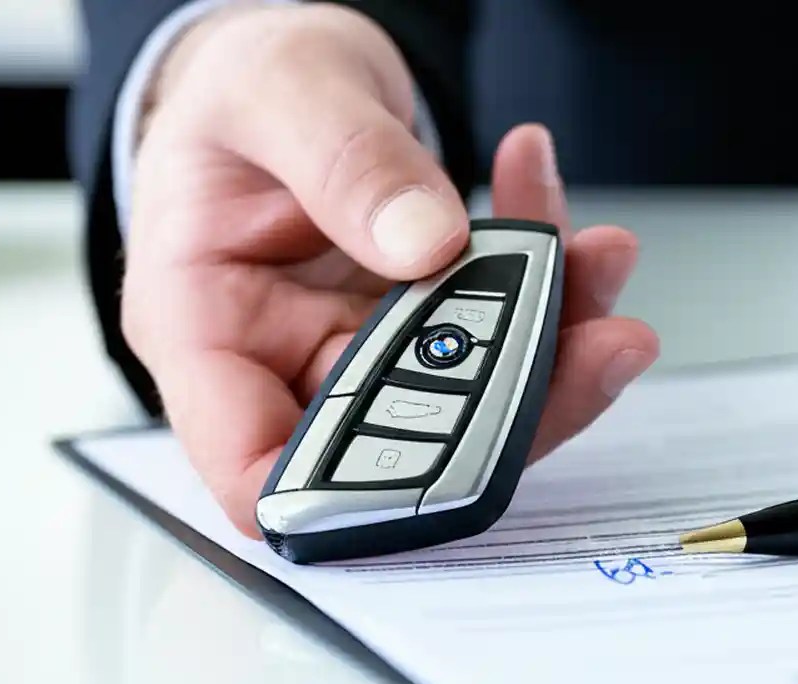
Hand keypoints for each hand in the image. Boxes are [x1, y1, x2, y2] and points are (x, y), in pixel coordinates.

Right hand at [121, 3, 659, 536]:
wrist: (280, 71)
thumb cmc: (238, 89)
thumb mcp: (274, 90)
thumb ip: (343, 160)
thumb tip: (426, 243)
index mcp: (202, 329)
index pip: (256, 467)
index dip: (352, 500)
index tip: (458, 454)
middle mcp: (283, 360)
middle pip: (398, 441)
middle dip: (508, 400)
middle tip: (589, 331)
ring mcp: (362, 347)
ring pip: (471, 394)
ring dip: (551, 334)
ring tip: (594, 257)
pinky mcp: (421, 321)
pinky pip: (499, 329)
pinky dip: (544, 275)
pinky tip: (544, 202)